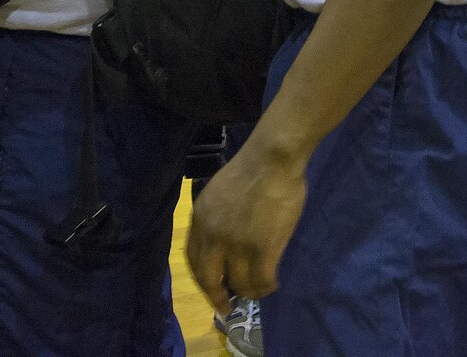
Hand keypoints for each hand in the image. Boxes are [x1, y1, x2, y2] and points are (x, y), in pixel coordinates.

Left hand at [184, 143, 307, 313]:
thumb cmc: (251, 168)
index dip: (202, 278)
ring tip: (258, 292)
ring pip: (240, 283)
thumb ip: (216, 217)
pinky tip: (273, 284)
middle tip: (227, 307)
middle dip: (217, 297)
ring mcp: (238, 245)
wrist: (272, 159)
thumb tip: (224, 241)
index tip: (211, 287)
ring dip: (249, 292)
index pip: (193, 259)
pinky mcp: (262, 249)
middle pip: (209, 278)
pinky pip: (263, 280)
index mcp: (201, 219)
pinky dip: (267, 287)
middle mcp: (214, 236)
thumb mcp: (218, 192)